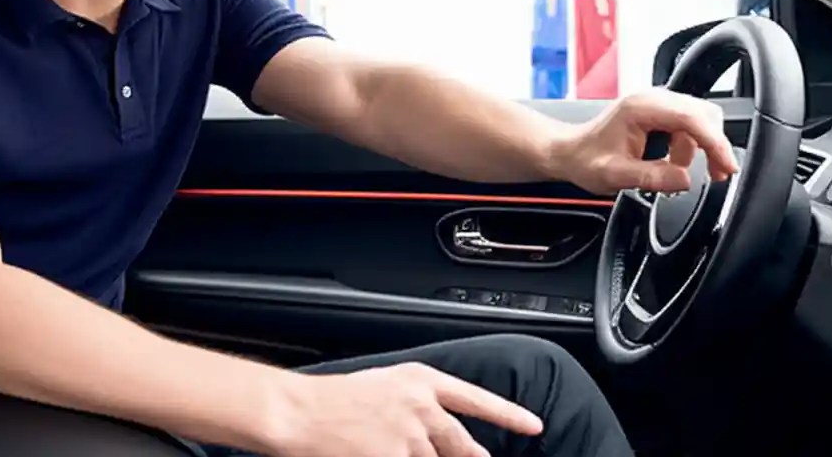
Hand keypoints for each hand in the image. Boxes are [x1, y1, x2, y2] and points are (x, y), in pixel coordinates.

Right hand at [272, 362, 541, 456]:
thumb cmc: (332, 401)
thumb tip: (443, 434)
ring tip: (390, 445)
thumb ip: (419, 407)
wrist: (298, 413)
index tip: (534, 426)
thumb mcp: (384, 388)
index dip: (509, 415)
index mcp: (420, 381)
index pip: (476, 399)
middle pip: (462, 445)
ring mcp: (410, 438)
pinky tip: (382, 453)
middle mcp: (421, 407)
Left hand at [549, 87, 739, 194]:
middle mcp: (652, 99)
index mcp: (641, 108)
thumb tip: (685, 179)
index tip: (726, 165)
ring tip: (684, 174)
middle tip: (717, 175)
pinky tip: (676, 165)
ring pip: (700, 120)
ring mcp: (656, 104)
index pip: (692, 118)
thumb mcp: (614, 176)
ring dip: (702, 148)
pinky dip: (691, 147)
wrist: (568, 152)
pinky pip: (688, 126)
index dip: (714, 142)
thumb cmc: (585, 160)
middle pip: (703, 115)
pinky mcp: (659, 113)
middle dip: (714, 146)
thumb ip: (651, 177)